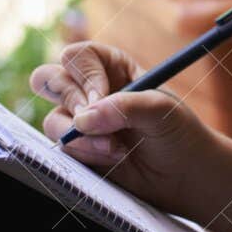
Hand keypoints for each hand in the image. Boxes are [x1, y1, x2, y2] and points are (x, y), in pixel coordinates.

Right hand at [30, 41, 214, 215]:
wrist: (183, 174)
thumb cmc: (178, 132)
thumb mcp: (161, 110)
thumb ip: (125, 107)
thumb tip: (83, 118)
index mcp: (111, 66)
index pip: (77, 56)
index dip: (84, 75)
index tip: (100, 98)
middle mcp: (90, 90)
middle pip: (49, 79)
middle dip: (70, 101)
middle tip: (91, 122)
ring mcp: (80, 121)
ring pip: (53, 120)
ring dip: (81, 137)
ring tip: (116, 149)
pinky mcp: (77, 149)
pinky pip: (61, 148)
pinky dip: (83, 154)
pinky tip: (112, 159)